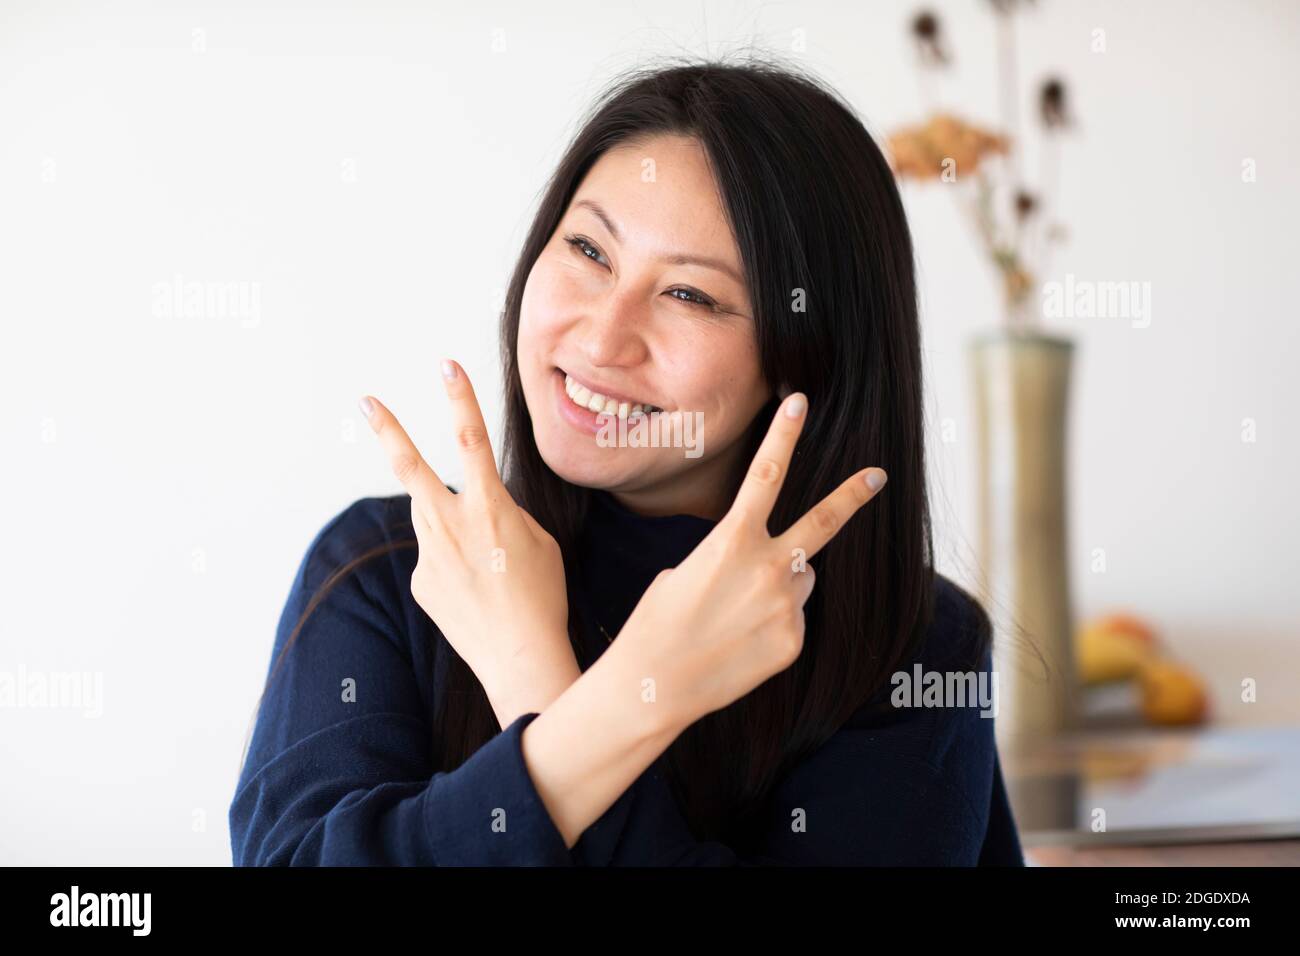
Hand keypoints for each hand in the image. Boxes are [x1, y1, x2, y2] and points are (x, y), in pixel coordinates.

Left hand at [359, 359, 578, 727]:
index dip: (460, 399)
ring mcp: (429, 556)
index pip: (472, 440)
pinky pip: (436, 559)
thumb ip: (504, 513)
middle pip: (411, 469)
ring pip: (430, 518)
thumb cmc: (541, 597)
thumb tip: (481, 509)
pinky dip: (456, 569)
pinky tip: (478, 597)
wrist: (521, 657)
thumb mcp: (539, 541)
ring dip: (450, 524)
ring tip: (487, 565)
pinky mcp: (421, 583)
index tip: (447, 365)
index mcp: (490, 508)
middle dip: (389, 431)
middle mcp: (451, 526)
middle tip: (367, 401)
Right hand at [614, 392, 886, 731]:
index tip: (800, 403)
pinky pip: (792, 619)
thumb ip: (737, 558)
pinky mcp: (793, 641)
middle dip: (853, 494)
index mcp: (733, 540)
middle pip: (823, 522)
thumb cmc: (658, 622)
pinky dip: (772, 625)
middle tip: (878, 474)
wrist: (655, 684)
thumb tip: (774, 569)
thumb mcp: (687, 570)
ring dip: (780, 586)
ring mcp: (786, 607)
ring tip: (737, 614)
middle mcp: (769, 568)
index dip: (784, 436)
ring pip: (800, 580)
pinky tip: (741, 642)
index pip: (766, 474)